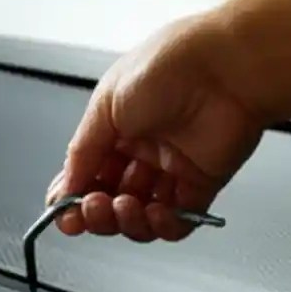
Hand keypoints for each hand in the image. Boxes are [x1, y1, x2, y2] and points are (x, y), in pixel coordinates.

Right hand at [46, 14, 264, 241]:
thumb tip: (65, 186)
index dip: (73, 197)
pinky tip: (155, 214)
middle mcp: (142, 149)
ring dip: (127, 220)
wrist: (226, 66)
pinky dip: (164, 226)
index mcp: (115, 127)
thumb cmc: (170, 66)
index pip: (86, 174)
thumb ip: (83, 151)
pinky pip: (180, 218)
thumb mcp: (105, 105)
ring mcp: (172, 168)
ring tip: (124, 207)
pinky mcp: (202, 182)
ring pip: (141, 214)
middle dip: (97, 212)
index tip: (64, 212)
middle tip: (92, 209)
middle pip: (111, 199)